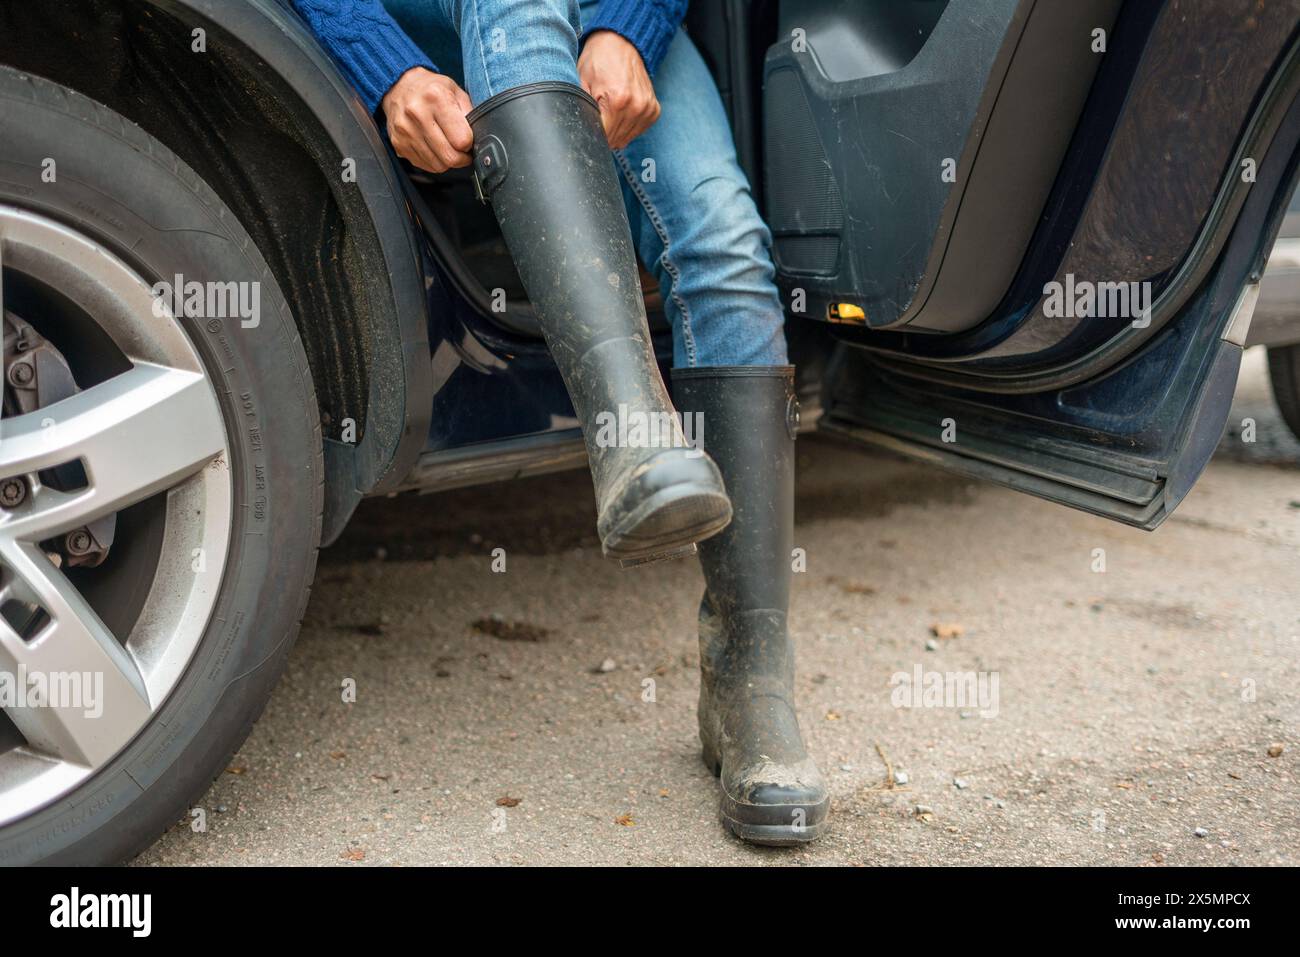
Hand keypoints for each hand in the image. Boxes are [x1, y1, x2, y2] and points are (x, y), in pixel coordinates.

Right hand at [381, 67, 473, 172]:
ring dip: (448, 161)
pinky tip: (434, 148)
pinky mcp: (398, 144)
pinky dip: (434, 161)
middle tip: (463, 151)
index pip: (462, 140)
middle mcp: (417, 114)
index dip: (469, 144)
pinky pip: (425, 166)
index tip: (468, 140)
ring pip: (438, 165)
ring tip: (448, 147)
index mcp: (436, 98)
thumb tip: (479, 139)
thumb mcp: (455, 91)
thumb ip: (469, 114)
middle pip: (450, 157)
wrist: (398, 87)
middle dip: (462, 158)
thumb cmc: (432, 89)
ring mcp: (405, 131)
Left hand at [578, 31, 660, 148]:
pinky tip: (620, 110)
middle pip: (614, 141)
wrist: (620, 42)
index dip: (591, 133)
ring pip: (625, 140)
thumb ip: (582, 110)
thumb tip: (581, 134)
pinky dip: (626, 126)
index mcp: (617, 101)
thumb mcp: (581, 82)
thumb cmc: (597, 61)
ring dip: (614, 131)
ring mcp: (647, 109)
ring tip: (608, 110)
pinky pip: (636, 132)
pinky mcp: (654, 111)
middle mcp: (637, 107)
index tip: (587, 122)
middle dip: (602, 133)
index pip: (602, 137)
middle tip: (596, 114)